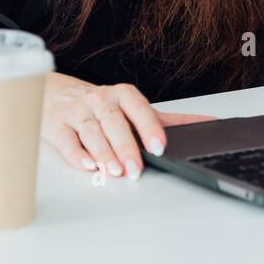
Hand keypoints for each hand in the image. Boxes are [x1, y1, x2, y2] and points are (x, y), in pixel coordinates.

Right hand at [40, 73, 216, 179]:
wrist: (54, 92)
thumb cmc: (101, 105)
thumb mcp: (134, 109)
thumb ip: (168, 120)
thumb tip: (209, 124)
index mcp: (122, 95)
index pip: (138, 108)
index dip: (149, 127)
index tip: (159, 146)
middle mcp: (99, 101)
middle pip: (114, 122)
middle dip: (126, 147)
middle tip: (136, 169)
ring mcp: (76, 113)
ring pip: (91, 131)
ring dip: (103, 152)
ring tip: (114, 170)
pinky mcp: (56, 126)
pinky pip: (66, 141)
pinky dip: (77, 154)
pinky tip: (87, 166)